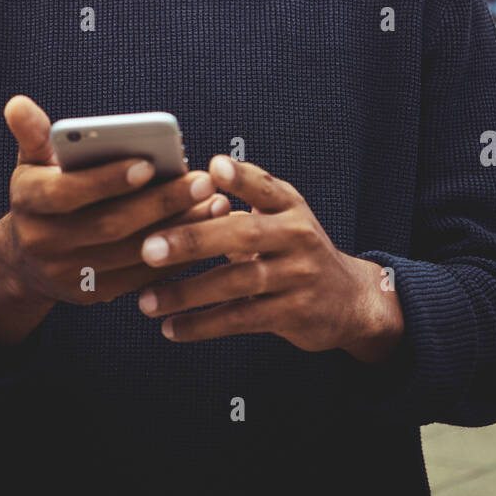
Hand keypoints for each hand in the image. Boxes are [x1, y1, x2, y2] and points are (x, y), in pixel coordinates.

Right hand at [2, 96, 230, 306]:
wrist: (25, 260)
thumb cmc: (42, 193)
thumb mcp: (31, 163)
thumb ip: (33, 134)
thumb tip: (18, 103)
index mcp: (29, 201)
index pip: (67, 192)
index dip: (108, 180)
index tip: (149, 164)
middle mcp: (44, 242)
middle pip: (109, 225)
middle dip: (160, 203)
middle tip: (204, 180)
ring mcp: (69, 274)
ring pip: (133, 253)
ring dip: (179, 229)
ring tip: (216, 202)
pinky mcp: (93, 295)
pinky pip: (142, 277)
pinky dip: (178, 255)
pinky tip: (206, 229)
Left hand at [136, 155, 404, 362]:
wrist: (348, 299)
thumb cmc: (297, 250)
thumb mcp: (283, 216)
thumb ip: (246, 199)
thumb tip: (191, 182)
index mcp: (289, 206)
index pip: (264, 186)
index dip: (240, 177)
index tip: (212, 167)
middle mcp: (297, 236)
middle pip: (243, 235)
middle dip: (194, 240)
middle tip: (149, 247)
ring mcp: (298, 276)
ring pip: (237, 282)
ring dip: (187, 292)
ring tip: (147, 300)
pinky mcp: (293, 313)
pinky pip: (241, 319)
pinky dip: (203, 325)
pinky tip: (172, 328)